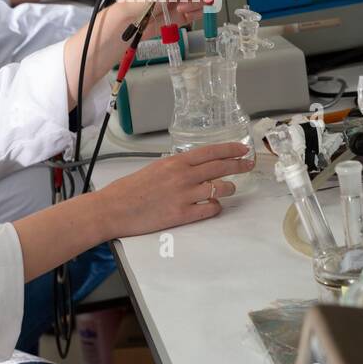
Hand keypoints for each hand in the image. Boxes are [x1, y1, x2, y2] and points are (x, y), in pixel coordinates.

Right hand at [96, 143, 252, 237]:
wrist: (114, 209)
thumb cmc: (129, 189)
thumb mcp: (154, 168)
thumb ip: (175, 167)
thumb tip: (191, 167)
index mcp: (175, 162)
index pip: (210, 152)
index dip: (230, 149)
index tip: (242, 149)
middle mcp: (183, 176)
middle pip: (220, 168)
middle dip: (238, 165)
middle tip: (248, 165)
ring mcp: (184, 196)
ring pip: (219, 189)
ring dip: (228, 188)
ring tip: (228, 189)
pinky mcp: (182, 215)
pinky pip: (209, 209)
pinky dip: (215, 207)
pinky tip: (212, 206)